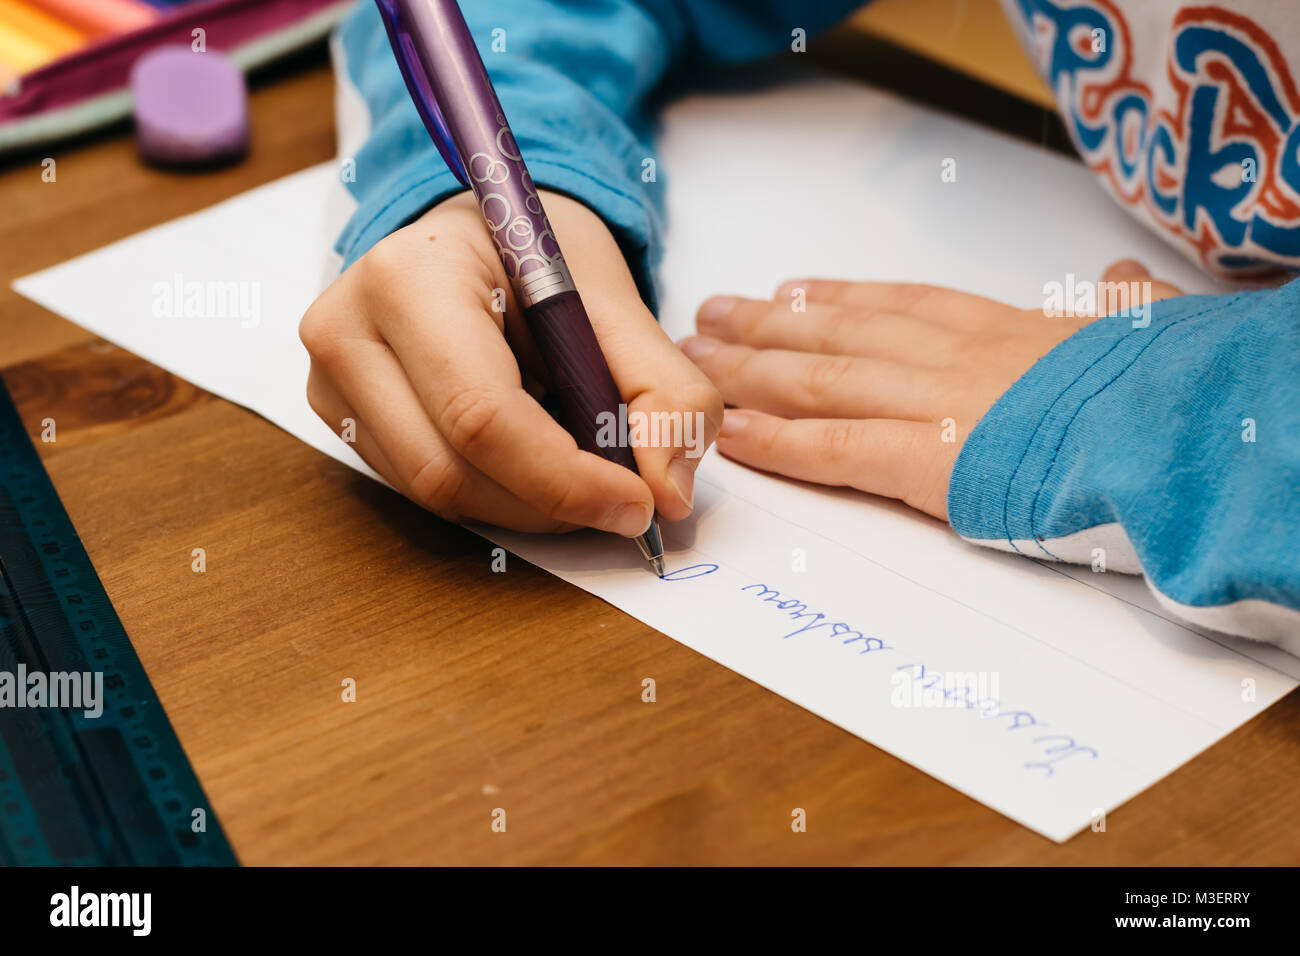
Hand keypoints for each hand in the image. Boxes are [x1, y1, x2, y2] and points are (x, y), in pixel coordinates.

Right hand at [300, 190, 720, 533]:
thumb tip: (668, 494)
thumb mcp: (618, 303)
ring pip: (435, 494)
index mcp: (411, 278)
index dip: (566, 479)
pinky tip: (526, 455)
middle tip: (621, 497)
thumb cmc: (541, 257)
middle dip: (552, 502)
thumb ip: (664, 392)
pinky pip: (420, 489)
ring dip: (524, 504)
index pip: (482, 414)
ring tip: (576, 464)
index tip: (637, 506)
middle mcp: (347, 327)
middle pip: (452, 471)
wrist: (480, 234)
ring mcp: (328, 377)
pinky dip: (492, 492)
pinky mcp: (336, 415)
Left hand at [679, 260, 1182, 520]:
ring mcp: (933, 405)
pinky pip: (832, 450)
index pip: (897, 304)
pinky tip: (728, 434)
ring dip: (748, 371)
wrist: (1178, 430)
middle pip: (836, 334)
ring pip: (818, 381)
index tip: (787, 290)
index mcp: (1002, 327)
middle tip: (709, 317)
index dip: (833, 297)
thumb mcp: (1149, 328)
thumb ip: (1123, 304)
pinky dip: (775, 442)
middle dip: (765, 326)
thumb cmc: (1168, 387)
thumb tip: (1122, 273)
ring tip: (696, 361)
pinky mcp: (927, 464)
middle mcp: (951, 355)